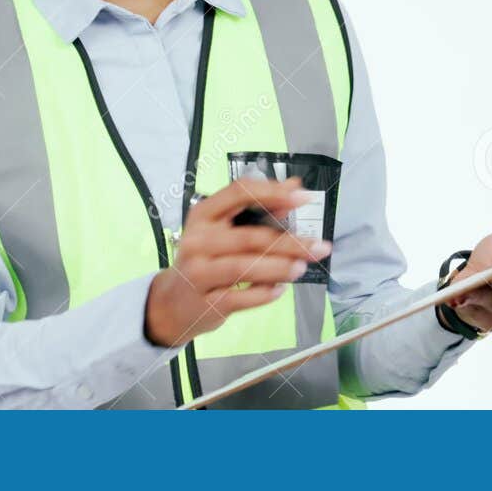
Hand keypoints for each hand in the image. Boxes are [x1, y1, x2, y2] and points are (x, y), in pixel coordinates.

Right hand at [143, 176, 330, 348]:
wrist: (171, 303)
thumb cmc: (204, 260)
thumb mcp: (220, 230)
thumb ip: (256, 211)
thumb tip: (294, 187)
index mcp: (202, 214)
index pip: (239, 193)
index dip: (273, 193)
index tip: (303, 197)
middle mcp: (197, 240)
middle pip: (250, 237)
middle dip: (290, 242)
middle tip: (320, 246)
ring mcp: (199, 272)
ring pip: (246, 267)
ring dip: (280, 267)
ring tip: (302, 268)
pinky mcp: (205, 302)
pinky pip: (240, 297)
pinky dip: (264, 294)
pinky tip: (280, 290)